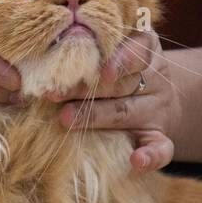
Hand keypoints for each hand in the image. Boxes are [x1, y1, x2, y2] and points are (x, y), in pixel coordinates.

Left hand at [46, 30, 179, 170]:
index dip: (120, 58)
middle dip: (86, 88)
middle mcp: (155, 77)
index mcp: (145, 47)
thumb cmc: (118, 65)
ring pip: (129, 112)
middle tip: (52, 93)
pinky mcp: (159, 135)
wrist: (157, 96)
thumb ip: (86, 41)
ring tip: (64, 119)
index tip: (101, 69)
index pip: (137, 48)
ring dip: (96, 116)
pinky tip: (136, 161)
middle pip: (123, 83)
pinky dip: (151, 156)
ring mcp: (157, 108)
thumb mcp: (111, 46)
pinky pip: (162, 147)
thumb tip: (39, 44)